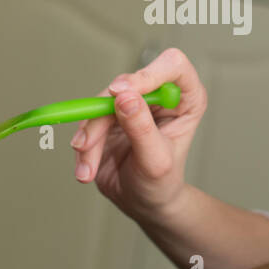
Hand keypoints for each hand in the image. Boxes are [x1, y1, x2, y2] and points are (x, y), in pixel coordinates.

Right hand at [70, 47, 206, 220]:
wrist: (142, 203)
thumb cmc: (161, 184)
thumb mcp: (156, 161)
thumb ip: (141, 128)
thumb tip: (125, 96)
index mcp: (185, 98)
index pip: (171, 65)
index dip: (147, 74)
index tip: (121, 93)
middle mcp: (158, 95)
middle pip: (126, 83)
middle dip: (103, 116)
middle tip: (88, 144)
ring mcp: (132, 103)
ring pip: (100, 103)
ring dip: (89, 137)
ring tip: (88, 170)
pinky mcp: (109, 115)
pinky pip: (87, 119)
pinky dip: (83, 145)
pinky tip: (85, 168)